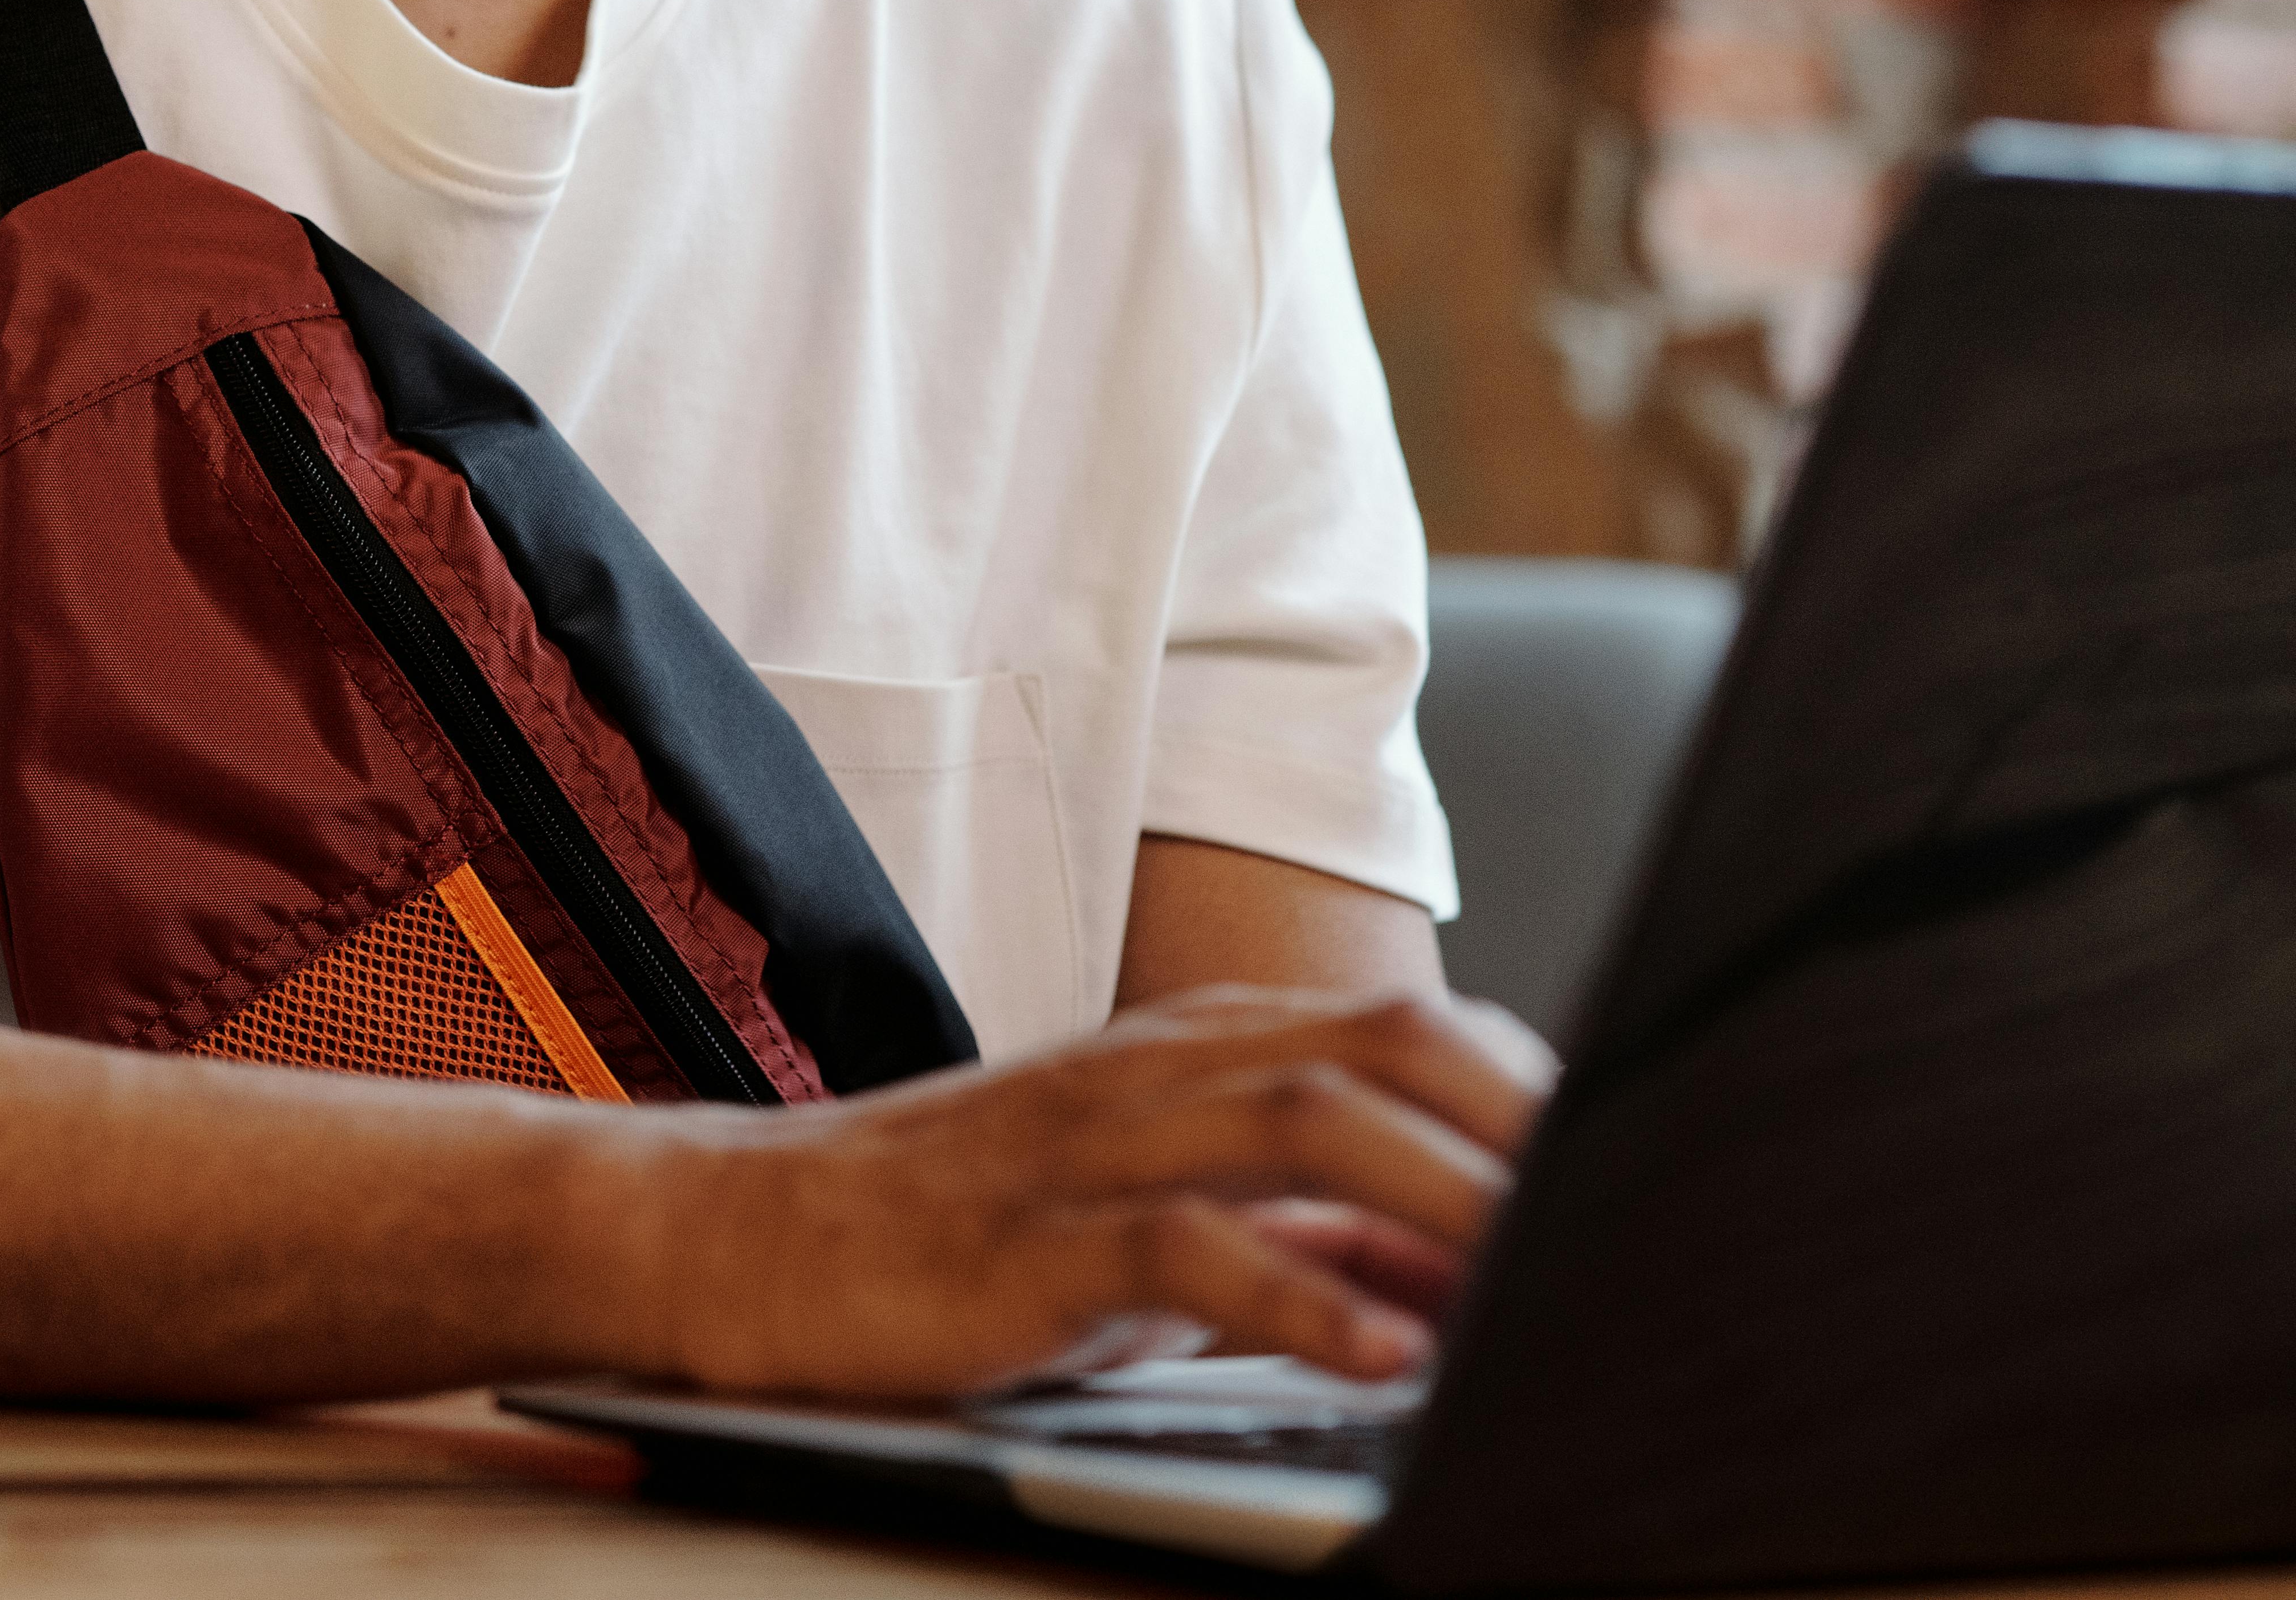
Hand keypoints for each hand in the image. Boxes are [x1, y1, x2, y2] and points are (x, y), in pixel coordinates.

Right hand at [630, 986, 1557, 1400]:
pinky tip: (1382, 1354)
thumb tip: (1469, 1262)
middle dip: (1522, 1122)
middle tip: (1632, 1211)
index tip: (1647, 1164)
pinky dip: (1300, 1297)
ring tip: (1544, 1278)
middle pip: (1384, 1044)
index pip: (1410, 1030)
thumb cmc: (957, 1237)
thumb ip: (1307, 1227)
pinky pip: (1185, 1249)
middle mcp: (1158, 1070)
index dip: (1539, 1091)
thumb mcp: (1152, 1214)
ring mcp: (1089, 1145)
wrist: (737, 1236)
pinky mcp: (1027, 1239)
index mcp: (1196, 1050)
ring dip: (1444, 1198)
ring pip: (1305, 1123)